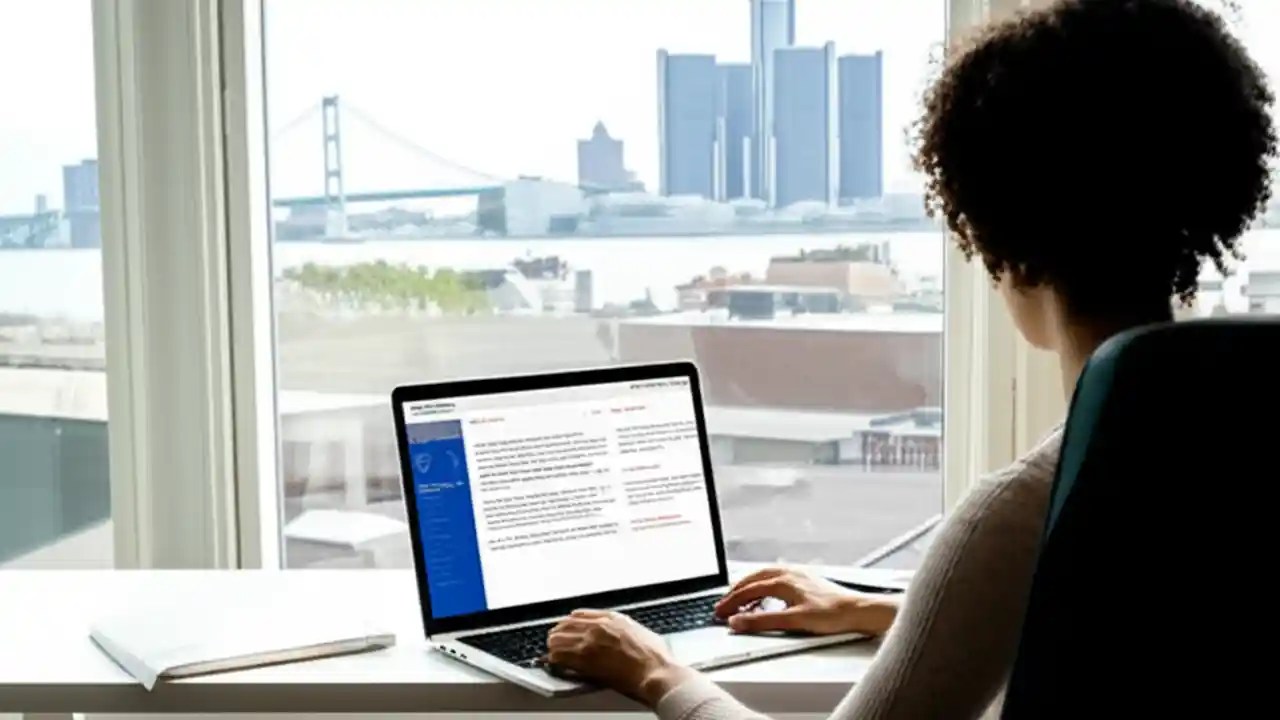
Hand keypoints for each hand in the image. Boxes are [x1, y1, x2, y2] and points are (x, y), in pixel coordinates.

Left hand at [546, 609, 698, 705]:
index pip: (580, 615)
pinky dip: (554, 660)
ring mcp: (590, 642)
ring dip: (554, 646)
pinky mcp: (585, 660)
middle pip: (565, 625)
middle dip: (559, 633)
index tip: (566, 626)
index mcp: (612, 618)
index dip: (570, 622)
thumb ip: (622, 629)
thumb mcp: (638, 632)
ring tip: (553, 653)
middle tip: (555, 641)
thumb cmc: (654, 657)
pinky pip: (559, 657)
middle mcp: (598, 626)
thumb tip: (617, 635)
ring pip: (558, 639)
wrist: (655, 671)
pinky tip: (554, 663)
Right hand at [715, 567, 896, 635]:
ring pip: (763, 577)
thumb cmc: (832, 614)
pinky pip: (775, 580)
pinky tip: (764, 598)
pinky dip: (762, 588)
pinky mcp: (805, 580)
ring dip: (748, 588)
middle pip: (752, 580)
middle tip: (722, 606)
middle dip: (735, 593)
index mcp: (783, 580)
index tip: (718, 612)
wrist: (858, 610)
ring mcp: (797, 575)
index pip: (748, 590)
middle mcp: (788, 573)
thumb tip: (737, 622)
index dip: (730, 602)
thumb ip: (763, 621)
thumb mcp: (794, 621)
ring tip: (738, 601)